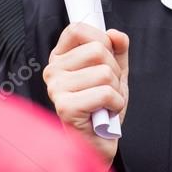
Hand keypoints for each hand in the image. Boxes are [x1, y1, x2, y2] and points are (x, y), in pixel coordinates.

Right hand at [44, 23, 129, 165]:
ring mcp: (56, 89)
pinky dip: (115, 104)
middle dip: (114, 71)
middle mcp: (53, 71)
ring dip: (116, 90)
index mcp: (60, 58)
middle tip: (107, 90)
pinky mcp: (65, 107)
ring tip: (105, 103)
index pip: (77, 29)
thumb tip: (115, 34)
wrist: (99, 143)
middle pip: (97, 50)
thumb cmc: (103, 108)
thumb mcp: (115, 72)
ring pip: (104, 72)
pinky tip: (105, 113)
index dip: (100, 39)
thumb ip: (118, 49)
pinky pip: (105, 92)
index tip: (106, 58)